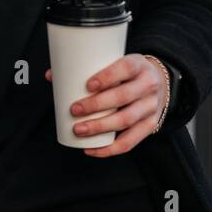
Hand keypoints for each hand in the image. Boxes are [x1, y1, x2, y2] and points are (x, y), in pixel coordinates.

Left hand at [44, 53, 166, 156]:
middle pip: (123, 96)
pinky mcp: (150, 125)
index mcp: (138, 65)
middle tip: (74, 110)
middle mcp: (148, 85)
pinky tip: (91, 149)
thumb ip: (87, 67)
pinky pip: (130, 142)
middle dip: (96, 105)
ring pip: (126, 120)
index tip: (88, 85)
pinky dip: (109, 149)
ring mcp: (151, 107)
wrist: (159, 82)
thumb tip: (51, 75)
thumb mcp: (116, 62)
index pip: (126, 68)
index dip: (107, 77)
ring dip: (100, 127)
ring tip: (78, 130)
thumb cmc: (127, 73)